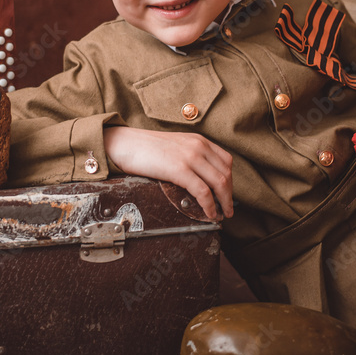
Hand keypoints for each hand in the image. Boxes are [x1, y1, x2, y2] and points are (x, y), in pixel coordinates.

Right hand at [103, 126, 232, 219]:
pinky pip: (203, 191)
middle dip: (230, 195)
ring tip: (221, 214)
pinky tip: (209, 213)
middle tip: (228, 209)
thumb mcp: (175, 146)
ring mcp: (190, 157)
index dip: (230, 181)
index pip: (226, 162)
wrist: (125, 143)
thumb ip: (190, 156)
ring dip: (224, 202)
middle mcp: (198, 146)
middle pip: (226, 174)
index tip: (227, 194)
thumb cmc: (144, 148)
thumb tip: (200, 177)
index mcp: (198, 140)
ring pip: (219, 183)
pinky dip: (210, 205)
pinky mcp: (180, 169)